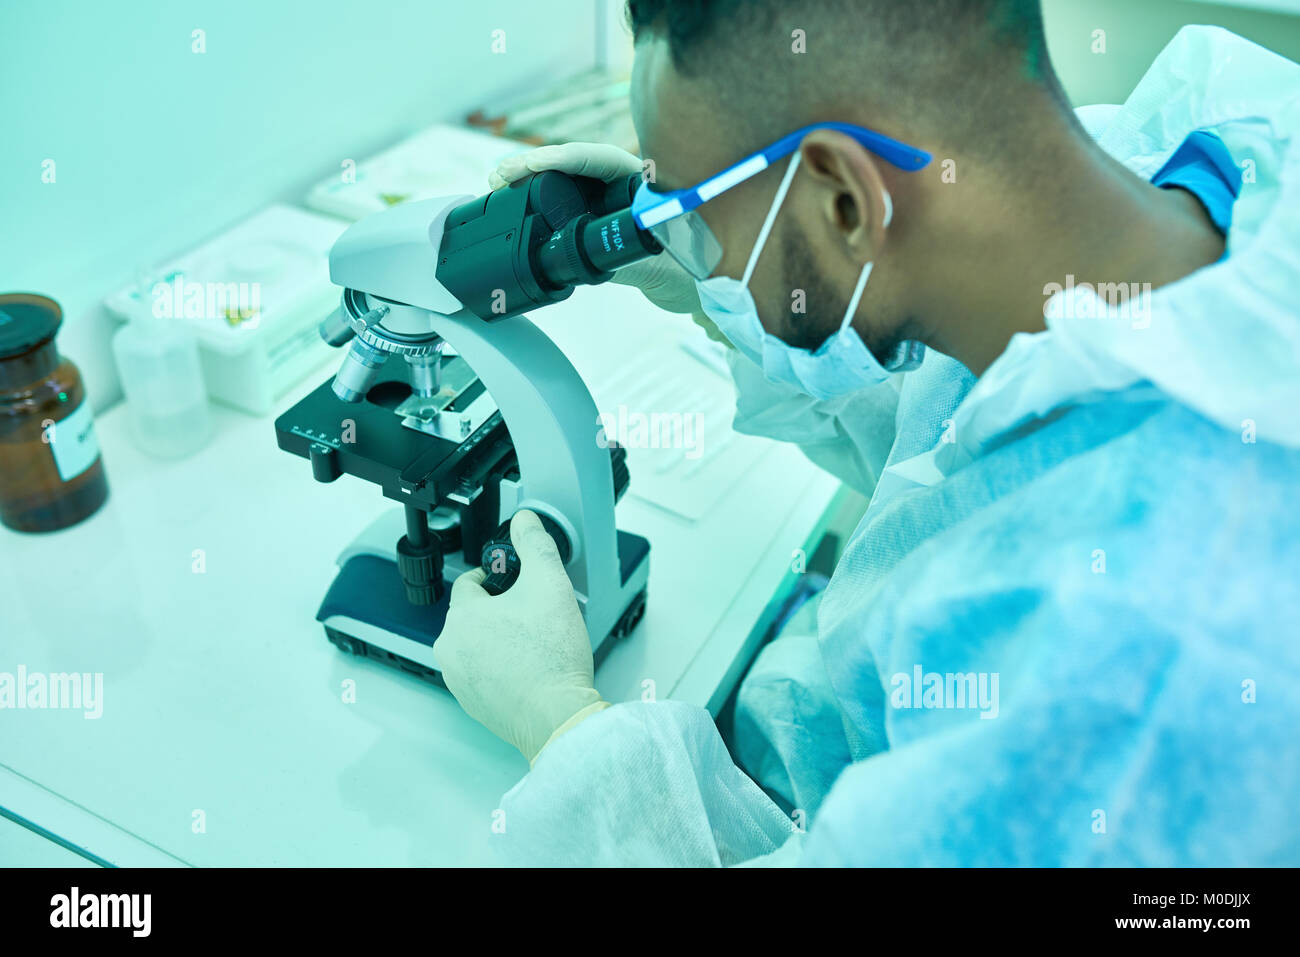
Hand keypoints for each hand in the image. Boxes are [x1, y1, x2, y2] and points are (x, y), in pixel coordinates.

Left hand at [436, 509, 608, 763]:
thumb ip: (535, 544)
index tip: (517, 583)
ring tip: (535, 644)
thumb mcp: (550, 584)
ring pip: (477, 644)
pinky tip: (530, 669)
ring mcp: (459, 679)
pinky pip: (484, 673)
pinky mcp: (472, 704)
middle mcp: (450, 648)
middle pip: (474, 614)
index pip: (471, 581)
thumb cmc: (551, 658)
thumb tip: (525, 520)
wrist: (557, 715)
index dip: (498, 577)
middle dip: (501, 610)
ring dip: (500, 639)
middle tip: (534, 615)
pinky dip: (501, 668)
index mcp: (461, 616)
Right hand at [488, 142, 704, 315]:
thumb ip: (629, 260)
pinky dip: (536, 204)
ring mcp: (609, 204)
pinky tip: (511, 205)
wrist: (700, 290)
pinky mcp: (598, 224)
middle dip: (533, 165)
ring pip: (564, 184)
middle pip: (573, 165)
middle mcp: (625, 185)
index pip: (598, 158)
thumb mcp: (661, 265)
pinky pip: (563, 207)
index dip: (564, 158)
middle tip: (501, 175)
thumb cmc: (696, 270)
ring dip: (529, 182)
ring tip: (497, 185)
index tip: (534, 164)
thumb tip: (593, 259)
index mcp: (645, 181)